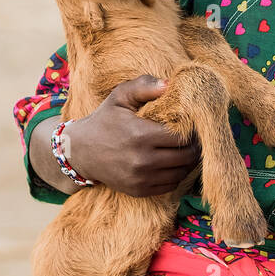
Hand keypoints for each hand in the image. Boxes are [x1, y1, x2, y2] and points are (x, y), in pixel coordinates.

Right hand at [67, 75, 200, 196]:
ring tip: (185, 150)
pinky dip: (176, 175)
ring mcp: (140, 178)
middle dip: (193, 147)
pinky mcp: (139, 190)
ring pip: (181, 172)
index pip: (182, 136)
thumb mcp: (120, 97)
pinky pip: (171, 185)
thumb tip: (169, 84)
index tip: (193, 125)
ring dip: (187, 162)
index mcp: (140, 135)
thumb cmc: (105, 120)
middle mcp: (142, 160)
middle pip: (186, 157)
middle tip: (195, 138)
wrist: (79, 151)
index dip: (192, 131)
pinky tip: (172, 163)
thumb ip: (144, 86)